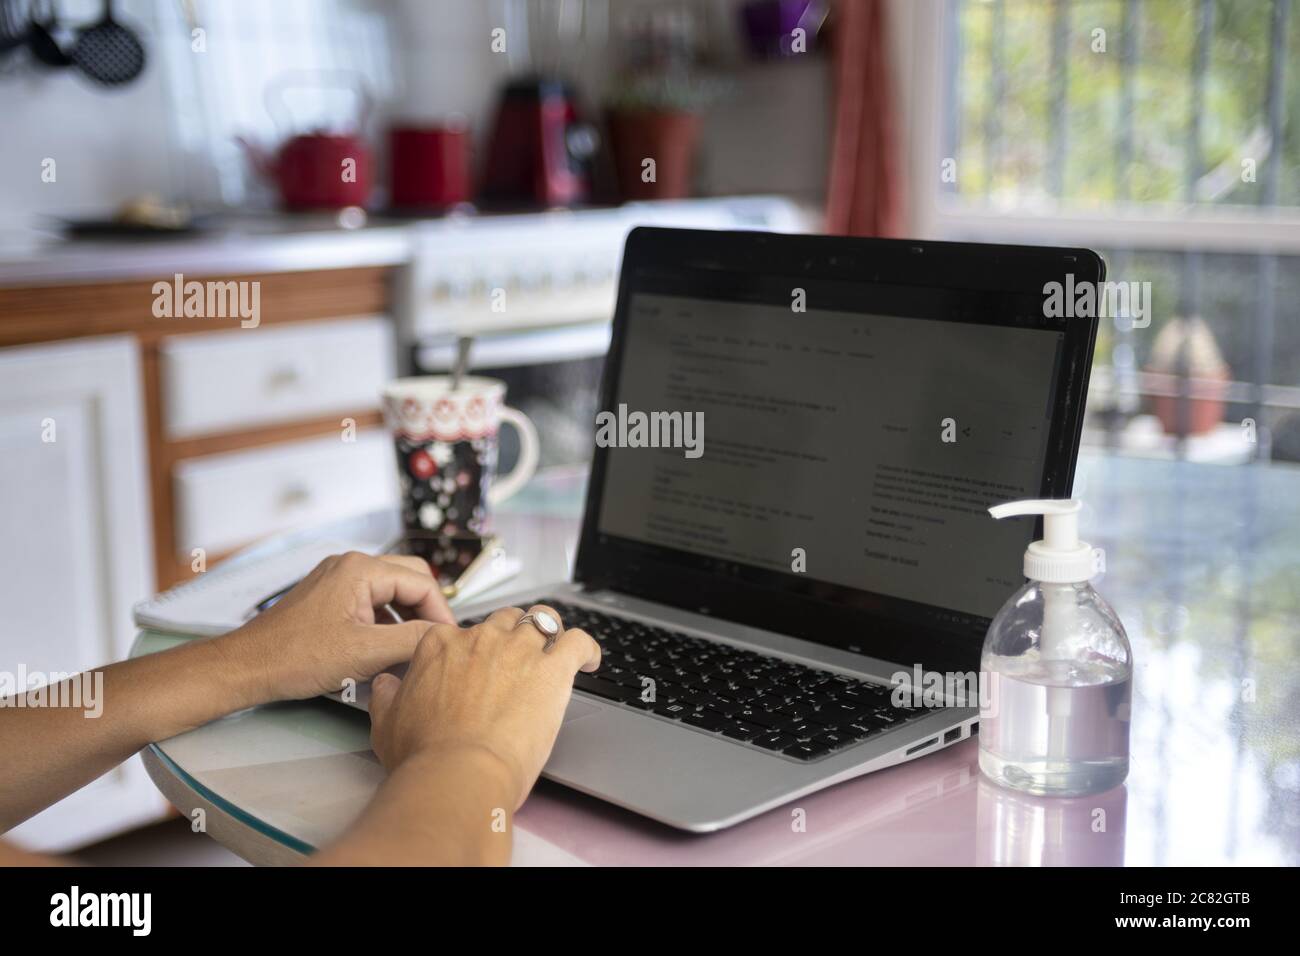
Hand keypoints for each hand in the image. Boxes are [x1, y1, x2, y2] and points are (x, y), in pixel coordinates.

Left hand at [218, 551, 454, 703]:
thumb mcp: (365, 653)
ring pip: (392, 591)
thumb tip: (444, 637)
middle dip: (427, 611)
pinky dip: (387, 622)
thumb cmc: (295, 658)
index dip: (442, 613)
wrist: (247, 667)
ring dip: (407, 617)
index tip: (449, 642)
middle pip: (410, 579)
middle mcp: (350, 565)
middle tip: (436, 643)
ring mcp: (338, 579)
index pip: (423, 582)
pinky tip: (387, 648)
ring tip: (414, 649)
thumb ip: (412, 640)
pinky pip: (372, 601)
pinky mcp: (330, 596)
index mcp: (361, 569)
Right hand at [368, 604, 600, 808]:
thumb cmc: (424, 758)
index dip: (474, 649)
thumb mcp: (388, 724)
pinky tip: (590, 660)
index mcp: (440, 646)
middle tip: (521, 658)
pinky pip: (578, 642)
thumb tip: (387, 685)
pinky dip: (587, 648)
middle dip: (514, 634)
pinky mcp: (552, 669)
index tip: (479, 665)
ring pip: (543, 620)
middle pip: (505, 620)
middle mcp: (480, 639)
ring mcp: (518, 650)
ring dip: (551, 632)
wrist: (457, 774)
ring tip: (558, 649)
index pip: (462, 632)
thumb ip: (389, 697)